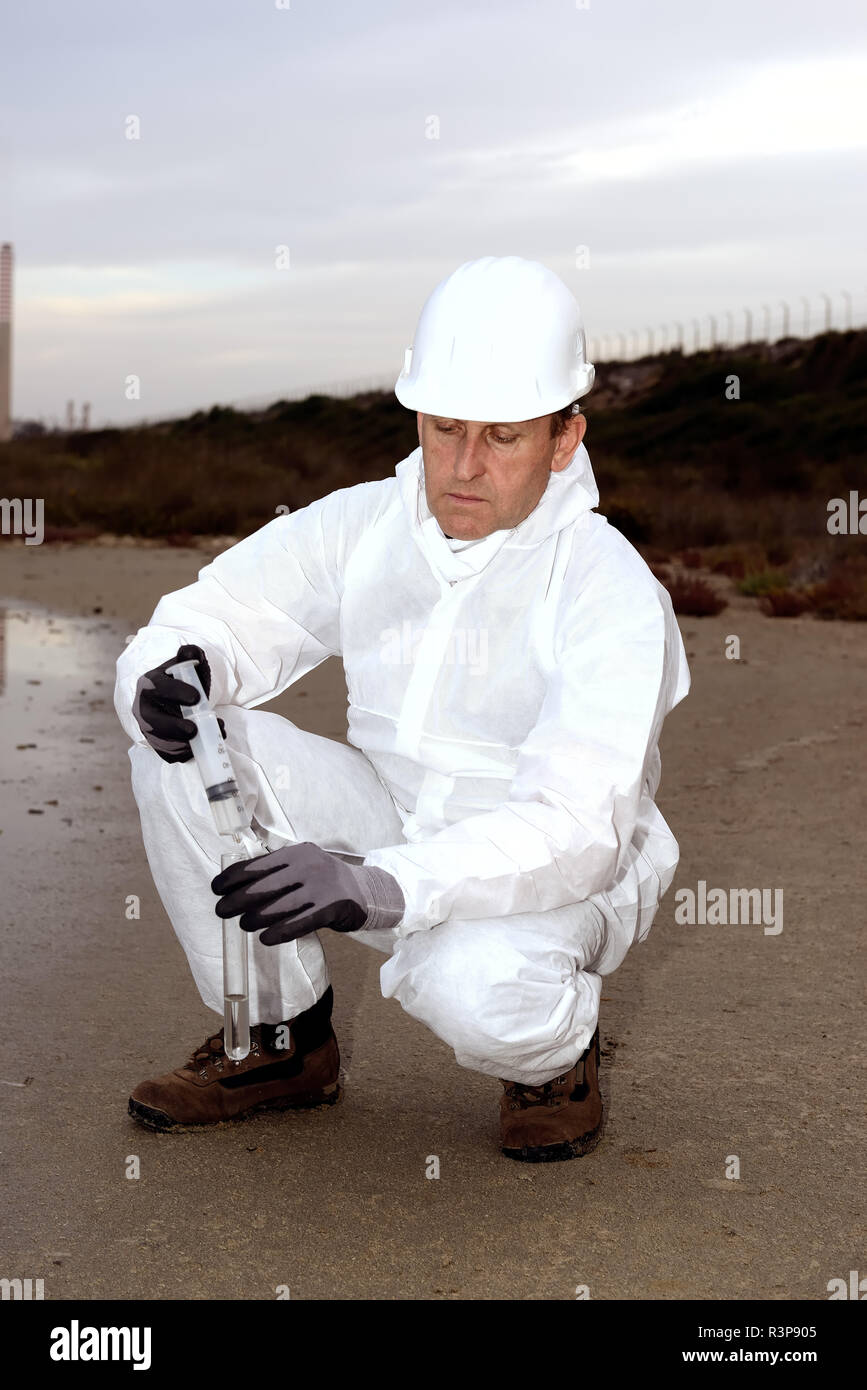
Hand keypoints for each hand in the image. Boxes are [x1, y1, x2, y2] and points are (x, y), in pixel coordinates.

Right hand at [132, 644, 223, 762]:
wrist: (178, 699)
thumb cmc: (183, 681)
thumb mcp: (187, 665)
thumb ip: (191, 655)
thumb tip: (190, 652)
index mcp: (149, 684)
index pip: (158, 689)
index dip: (176, 693)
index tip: (196, 697)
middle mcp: (143, 708)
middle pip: (153, 722)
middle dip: (174, 727)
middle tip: (195, 729)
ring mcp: (148, 728)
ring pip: (161, 741)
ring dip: (185, 743)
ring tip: (211, 734)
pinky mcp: (157, 744)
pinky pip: (168, 754)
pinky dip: (184, 754)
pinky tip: (201, 747)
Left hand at [211, 841, 402, 945]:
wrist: (365, 891)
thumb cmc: (324, 881)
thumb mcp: (303, 866)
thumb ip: (277, 871)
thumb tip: (236, 887)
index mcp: (297, 853)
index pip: (257, 864)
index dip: (233, 877)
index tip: (216, 889)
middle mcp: (308, 866)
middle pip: (264, 886)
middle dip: (237, 900)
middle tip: (221, 911)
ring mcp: (321, 887)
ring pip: (279, 907)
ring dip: (255, 918)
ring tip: (243, 925)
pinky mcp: (331, 909)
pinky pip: (299, 923)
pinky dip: (279, 933)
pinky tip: (266, 939)